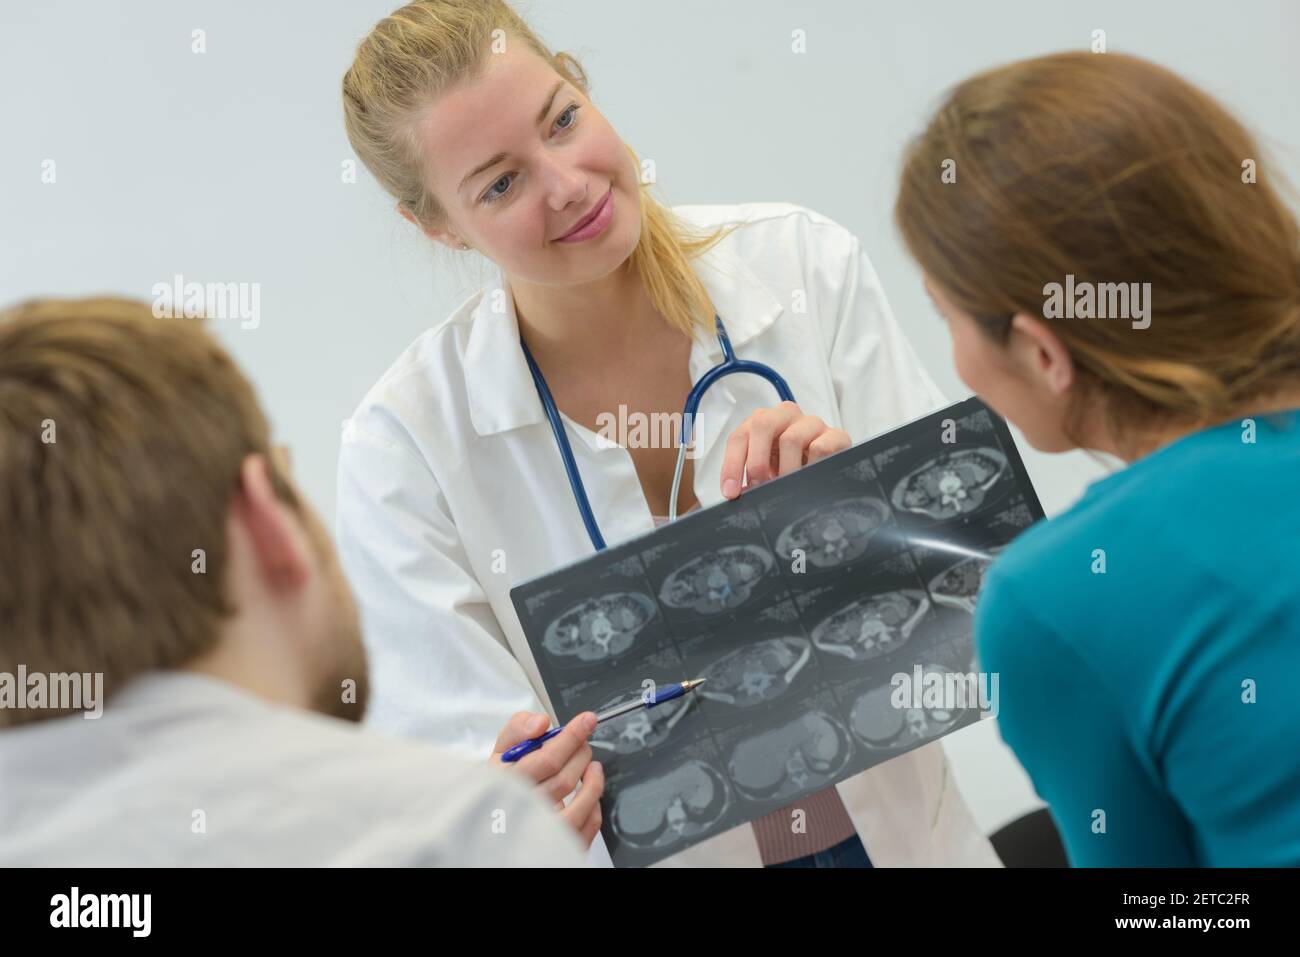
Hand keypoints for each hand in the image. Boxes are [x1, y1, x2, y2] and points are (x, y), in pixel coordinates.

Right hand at [492, 711, 603, 847]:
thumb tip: (540, 724)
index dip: (571, 737)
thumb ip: (518, 729)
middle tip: (583, 743)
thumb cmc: (504, 781)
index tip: (586, 721)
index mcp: (505, 784)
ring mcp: (539, 831)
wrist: (498, 819)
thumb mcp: (502, 751)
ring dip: (592, 779)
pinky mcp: (558, 844)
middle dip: (580, 754)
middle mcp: (521, 811)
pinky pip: (586, 826)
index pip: (546, 760)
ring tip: (591, 764)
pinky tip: (589, 789)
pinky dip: (594, 803)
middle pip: (563, 780)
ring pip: (577, 806)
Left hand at [720, 401, 850, 498]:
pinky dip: (811, 467)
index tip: (731, 491)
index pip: (740, 436)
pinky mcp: (835, 436)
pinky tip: (809, 479)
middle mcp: (785, 415)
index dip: (732, 464)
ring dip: (785, 469)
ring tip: (786, 486)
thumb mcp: (767, 467)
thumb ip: (750, 476)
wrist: (828, 465)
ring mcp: (811, 423)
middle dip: (756, 461)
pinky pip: (820, 448)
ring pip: (791, 439)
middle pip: (762, 425)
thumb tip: (738, 494)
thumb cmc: (790, 465)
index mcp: (763, 421)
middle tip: (759, 486)